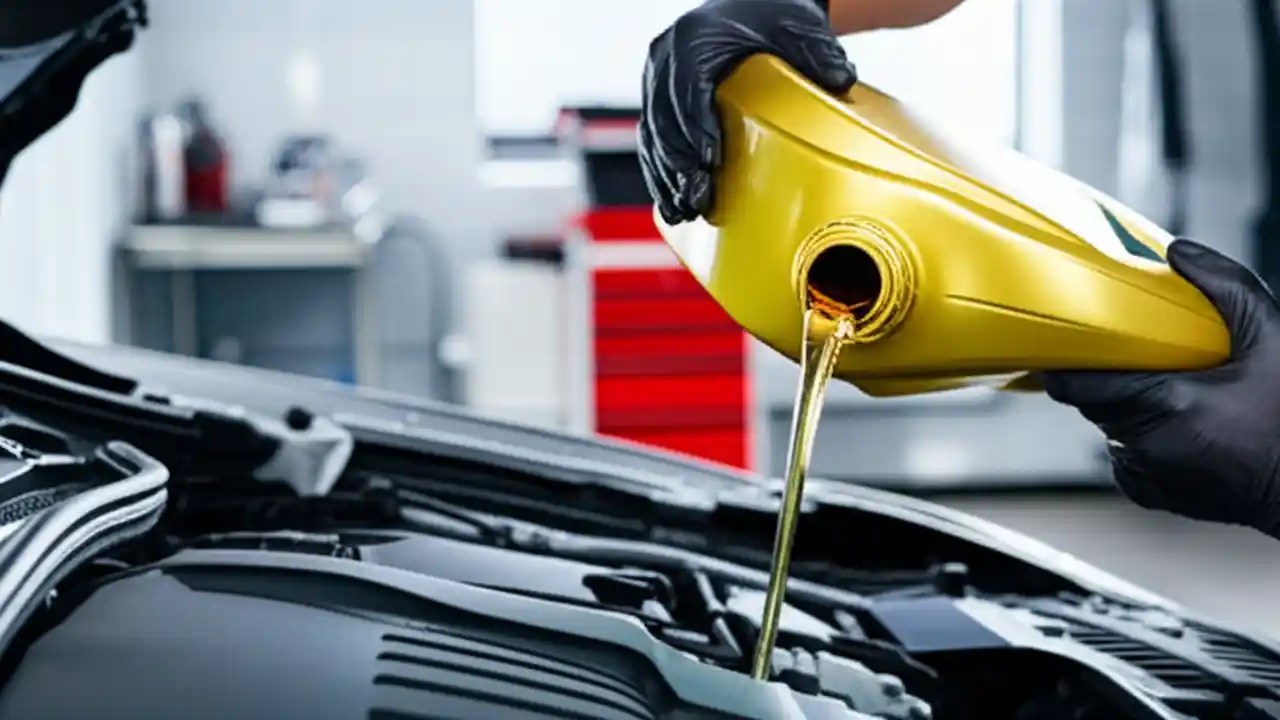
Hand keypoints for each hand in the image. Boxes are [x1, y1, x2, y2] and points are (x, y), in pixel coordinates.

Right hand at [640, 0, 856, 223]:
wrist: (751, 10)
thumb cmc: (771, 18)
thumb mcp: (797, 27)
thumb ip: (817, 51)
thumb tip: (841, 79)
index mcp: (694, 39)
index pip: (687, 87)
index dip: (694, 125)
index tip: (709, 160)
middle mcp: (666, 58)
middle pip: (664, 118)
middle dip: (678, 163)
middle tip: (698, 197)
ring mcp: (657, 82)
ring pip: (652, 135)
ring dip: (665, 177)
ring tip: (684, 210)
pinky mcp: (657, 103)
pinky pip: (651, 142)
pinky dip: (660, 175)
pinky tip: (673, 205)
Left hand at [1044, 240, 1279, 537]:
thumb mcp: (1271, 337)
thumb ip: (1225, 286)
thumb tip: (1179, 252)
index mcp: (1166, 401)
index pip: (1078, 383)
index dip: (1068, 363)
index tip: (1068, 344)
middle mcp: (1146, 441)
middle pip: (1091, 400)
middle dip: (1105, 377)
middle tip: (1137, 359)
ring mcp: (1145, 470)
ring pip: (1106, 426)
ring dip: (1123, 407)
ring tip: (1168, 393)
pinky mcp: (1149, 491)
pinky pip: (1123, 454)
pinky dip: (1137, 438)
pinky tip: (1176, 426)